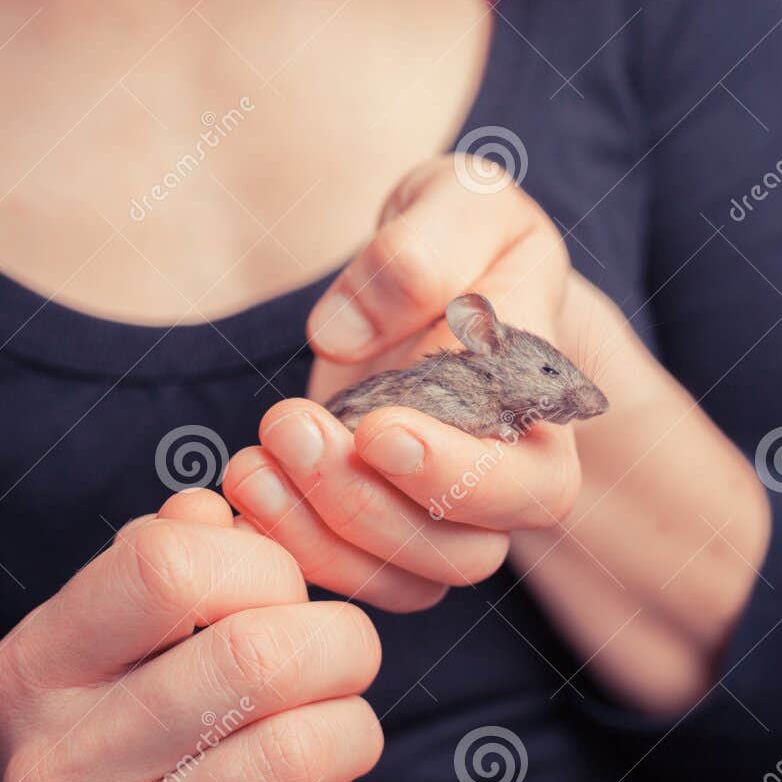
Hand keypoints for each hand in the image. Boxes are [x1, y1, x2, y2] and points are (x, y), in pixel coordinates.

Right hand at [0, 489, 381, 781]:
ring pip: (301, 752)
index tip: (278, 595)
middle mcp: (51, 766)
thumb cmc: (112, 764)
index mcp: (29, 672)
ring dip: (353, 730)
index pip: (164, 562)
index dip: (259, 564)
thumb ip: (160, 565)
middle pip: (257, 656)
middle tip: (340, 660)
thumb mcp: (100, 660)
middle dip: (340, 644)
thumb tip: (223, 509)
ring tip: (335, 732)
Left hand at [223, 157, 583, 612]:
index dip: (454, 474)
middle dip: (367, 505)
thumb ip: (421, 249)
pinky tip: (239, 488)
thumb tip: (345, 332)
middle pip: (461, 553)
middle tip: (290, 428)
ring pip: (402, 580)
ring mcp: (433, 512)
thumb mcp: (458, 201)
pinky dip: (287, 547)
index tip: (377, 430)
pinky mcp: (370, 518)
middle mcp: (500, 482)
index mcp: (543, 410)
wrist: (436, 269)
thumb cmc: (461, 234)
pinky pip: (345, 572)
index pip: (528, 483)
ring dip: (317, 535)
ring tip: (249, 462)